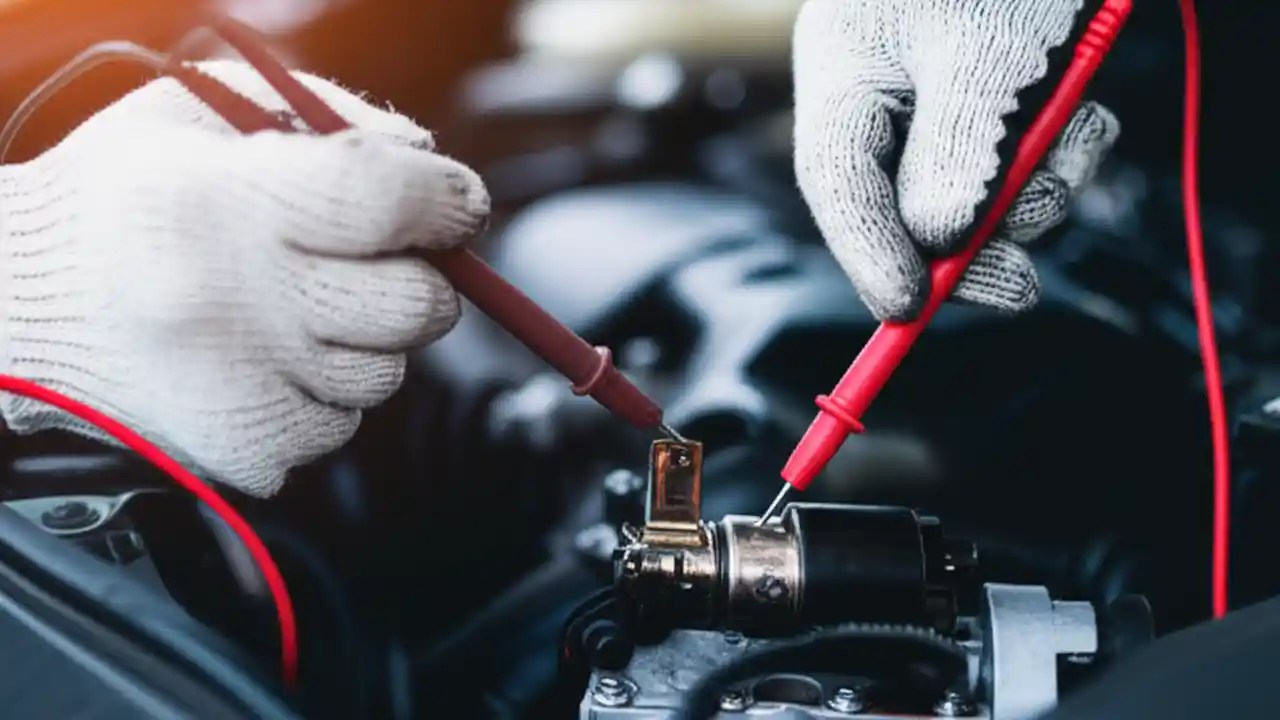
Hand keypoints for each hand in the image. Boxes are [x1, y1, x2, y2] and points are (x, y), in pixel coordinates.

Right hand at [0, 61, 488, 496]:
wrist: (17, 303)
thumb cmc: (124, 196)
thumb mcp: (203, 115)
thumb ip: (327, 118)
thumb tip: (429, 163)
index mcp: (225, 203)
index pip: (388, 203)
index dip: (448, 201)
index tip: (456, 204)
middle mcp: (235, 301)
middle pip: (416, 305)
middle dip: (421, 279)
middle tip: (374, 262)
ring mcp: (240, 385)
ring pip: (384, 373)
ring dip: (363, 340)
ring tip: (291, 312)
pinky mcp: (239, 447)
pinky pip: (339, 426)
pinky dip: (322, 395)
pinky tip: (265, 361)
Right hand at [793, 0, 1119, 320]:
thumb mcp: (982, 55)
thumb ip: (956, 152)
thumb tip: (940, 244)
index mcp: (847, 74)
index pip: (836, 184)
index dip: (866, 255)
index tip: (905, 312)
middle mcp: (884, 96)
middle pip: (903, 203)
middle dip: (967, 246)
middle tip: (1019, 283)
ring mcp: (939, 100)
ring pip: (970, 190)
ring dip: (1034, 192)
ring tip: (1074, 147)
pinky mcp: (994, 102)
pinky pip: (1017, 160)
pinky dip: (1059, 157)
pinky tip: (1085, 120)